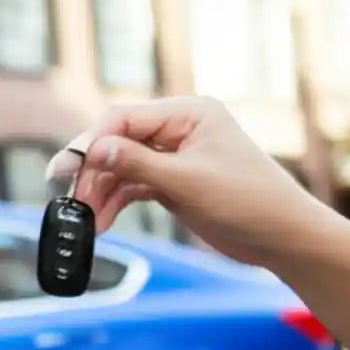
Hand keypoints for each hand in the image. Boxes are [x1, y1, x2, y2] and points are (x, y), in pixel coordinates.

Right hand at [46, 96, 332, 267]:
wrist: (283, 237)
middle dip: (93, 173)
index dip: (91, 143)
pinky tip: (102, 222)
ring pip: (122, 167)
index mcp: (188, 113)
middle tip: (71, 201)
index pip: (123, 119)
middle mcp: (179, 128)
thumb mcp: (186, 182)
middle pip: (118, 142)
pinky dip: (116, 202)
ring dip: (102, 193)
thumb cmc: (248, 202)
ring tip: (88, 223)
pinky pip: (134, 185)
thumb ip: (135, 163)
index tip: (65, 170)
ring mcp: (175, 155)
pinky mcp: (174, 180)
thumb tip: (92, 150)